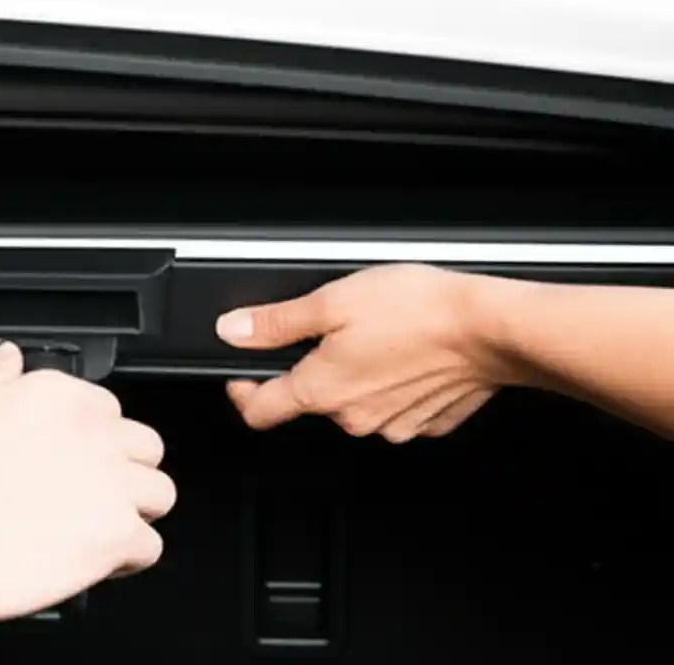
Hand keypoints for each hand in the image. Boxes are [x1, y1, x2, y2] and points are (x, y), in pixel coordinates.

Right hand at [0, 341, 174, 624]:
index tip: (71, 466)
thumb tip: (9, 358)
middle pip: (146, 450)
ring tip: (95, 535)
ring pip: (159, 495)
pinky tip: (93, 565)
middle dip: (125, 475)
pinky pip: (149, 549)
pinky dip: (126, 561)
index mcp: (56, 396)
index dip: (93, 445)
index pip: (109, 412)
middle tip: (87, 503)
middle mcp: (91, 431)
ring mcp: (109, 482)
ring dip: (134, 516)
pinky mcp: (115, 534)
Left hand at [216, 263, 511, 442]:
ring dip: (357, 377)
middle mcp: (353, 418)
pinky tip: (408, 356)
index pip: (259, 411)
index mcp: (320, 390)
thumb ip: (275, 322)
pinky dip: (395, 385)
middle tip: (334, 333)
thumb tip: (234, 329)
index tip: (244, 374)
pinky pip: (395, 407)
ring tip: (379, 338)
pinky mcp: (426, 424)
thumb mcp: (332, 302)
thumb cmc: (419, 311)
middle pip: (311, 402)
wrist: (491, 329)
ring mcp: (391, 425)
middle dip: (314, 370)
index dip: (243, 391)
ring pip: (355, 404)